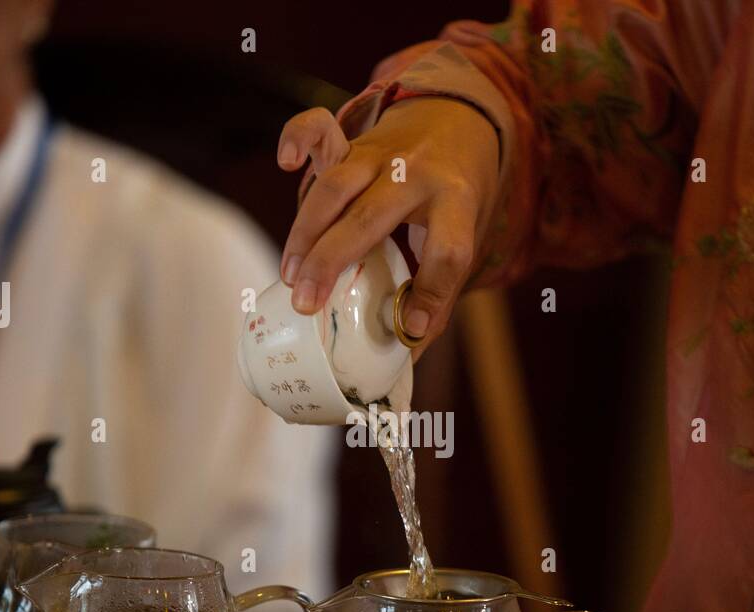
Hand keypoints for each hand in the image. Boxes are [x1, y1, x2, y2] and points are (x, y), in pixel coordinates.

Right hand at [277, 97, 499, 352]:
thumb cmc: (457, 197)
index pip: (447, 251)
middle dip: (331, 262)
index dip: (431, 294)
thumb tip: (408, 349)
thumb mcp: (468, 238)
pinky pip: (320, 129)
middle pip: (369, 218)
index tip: (411, 329)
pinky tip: (286, 162)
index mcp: (456, 201)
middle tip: (305, 304)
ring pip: (334, 187)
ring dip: (305, 233)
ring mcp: (380, 153)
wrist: (459, 121)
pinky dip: (298, 138)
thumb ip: (441, 289)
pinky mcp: (352, 141)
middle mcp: (415, 173)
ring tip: (290, 275)